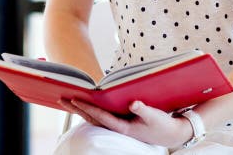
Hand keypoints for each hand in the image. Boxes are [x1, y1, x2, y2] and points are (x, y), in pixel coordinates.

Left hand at [60, 99, 193, 147]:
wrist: (169, 134)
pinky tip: (86, 105)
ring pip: (95, 119)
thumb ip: (144, 110)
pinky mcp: (121, 123)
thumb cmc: (162, 125)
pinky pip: (102, 117)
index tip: (76, 99)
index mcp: (124, 127)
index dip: (88, 108)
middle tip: (62, 99)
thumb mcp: (155, 117)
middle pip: (93, 119)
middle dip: (78, 109)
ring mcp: (118, 126)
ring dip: (82, 110)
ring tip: (69, 101)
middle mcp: (118, 128)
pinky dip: (91, 111)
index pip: (101, 117)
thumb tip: (132, 103)